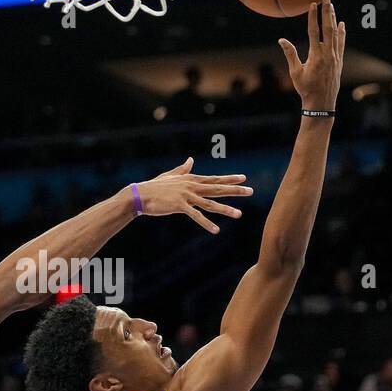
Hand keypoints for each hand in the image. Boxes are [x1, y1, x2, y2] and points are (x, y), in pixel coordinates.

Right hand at [132, 160, 252, 233]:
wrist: (140, 194)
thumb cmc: (154, 186)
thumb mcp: (170, 176)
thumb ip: (182, 169)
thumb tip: (191, 160)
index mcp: (191, 179)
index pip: (215, 179)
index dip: (230, 179)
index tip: (243, 178)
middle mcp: (192, 186)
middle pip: (217, 189)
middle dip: (235, 190)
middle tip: (250, 191)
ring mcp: (186, 196)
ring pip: (210, 203)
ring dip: (225, 209)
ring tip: (238, 214)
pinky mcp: (179, 206)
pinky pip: (196, 216)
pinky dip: (206, 223)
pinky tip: (216, 230)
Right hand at [279, 0, 345, 111]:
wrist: (322, 103)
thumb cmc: (306, 89)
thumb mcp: (295, 72)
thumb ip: (290, 54)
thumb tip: (281, 40)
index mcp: (316, 56)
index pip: (313, 32)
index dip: (313, 17)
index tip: (313, 5)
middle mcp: (327, 54)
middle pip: (328, 29)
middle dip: (327, 13)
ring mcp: (335, 57)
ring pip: (335, 34)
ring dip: (334, 20)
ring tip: (332, 7)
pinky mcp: (339, 61)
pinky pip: (341, 44)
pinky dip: (342, 33)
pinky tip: (342, 24)